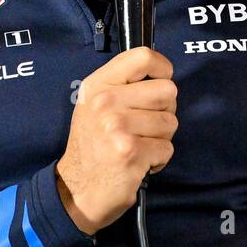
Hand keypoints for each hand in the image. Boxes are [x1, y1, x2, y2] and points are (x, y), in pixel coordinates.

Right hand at [54, 46, 177, 234]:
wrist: (76, 189)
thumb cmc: (92, 146)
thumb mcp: (94, 104)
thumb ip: (122, 85)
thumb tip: (162, 75)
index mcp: (98, 85)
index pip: (144, 57)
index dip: (163, 69)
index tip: (159, 83)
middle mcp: (105, 101)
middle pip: (167, 91)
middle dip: (164, 111)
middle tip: (144, 127)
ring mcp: (117, 127)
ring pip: (170, 122)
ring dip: (161, 139)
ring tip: (137, 146)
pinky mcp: (131, 152)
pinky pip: (167, 148)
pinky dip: (158, 159)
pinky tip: (138, 163)